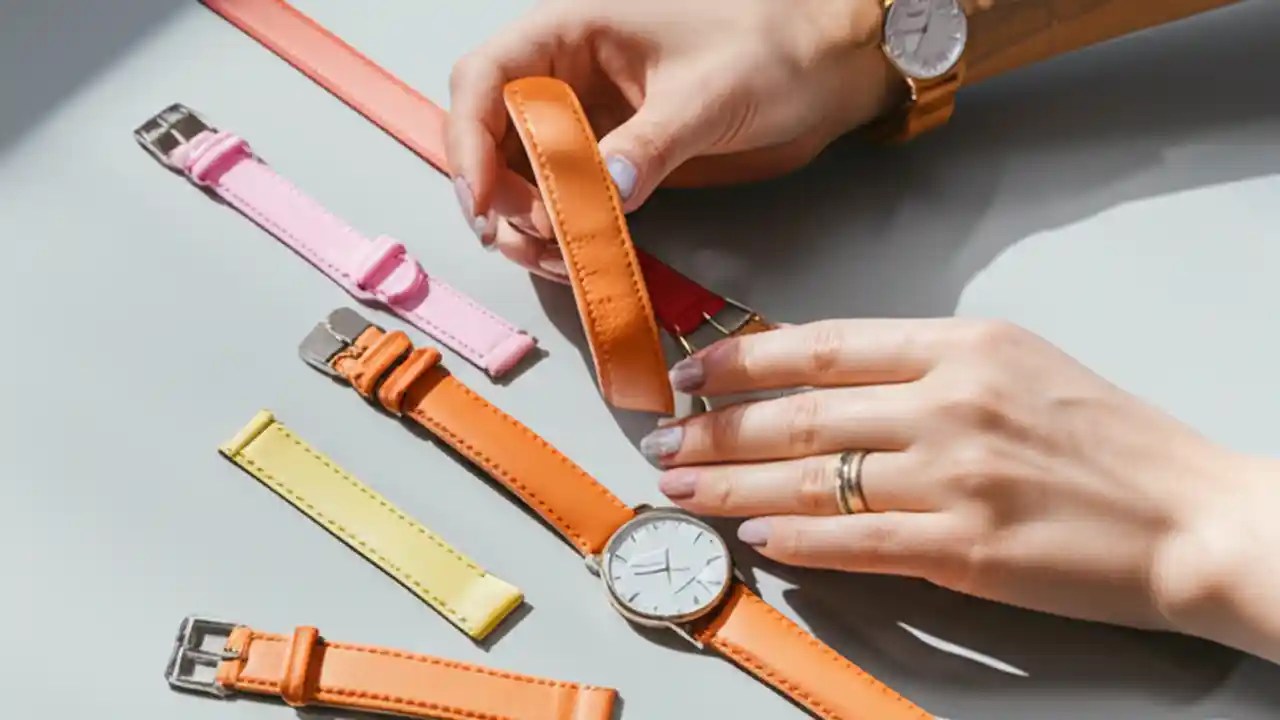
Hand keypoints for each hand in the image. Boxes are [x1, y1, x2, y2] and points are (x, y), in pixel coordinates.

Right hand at [446, 0, 901, 279]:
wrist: (828, 72)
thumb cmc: (773, 50)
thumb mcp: (709, 93)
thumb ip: (652, 143)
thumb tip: (604, 193)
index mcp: (574, 32)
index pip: (486, 76)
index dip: (467, 137)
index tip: (483, 198)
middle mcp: (568, 77)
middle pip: (491, 136)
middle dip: (497, 194)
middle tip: (529, 239)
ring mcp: (588, 122)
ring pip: (521, 177)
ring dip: (525, 225)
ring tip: (559, 260)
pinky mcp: (615, 161)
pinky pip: (566, 200)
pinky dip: (562, 235)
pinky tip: (579, 258)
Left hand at [640, 319, 1279, 657]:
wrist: (1190, 514)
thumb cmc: (1106, 438)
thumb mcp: (1015, 364)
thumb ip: (921, 366)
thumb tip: (819, 381)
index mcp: (961, 346)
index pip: (823, 346)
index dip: (743, 358)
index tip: (691, 373)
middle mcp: (949, 403)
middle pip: (800, 413)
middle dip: (717, 428)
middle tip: (664, 442)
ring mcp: (955, 477)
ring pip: (813, 477)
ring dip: (733, 483)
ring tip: (682, 489)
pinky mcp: (966, 549)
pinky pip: (856, 540)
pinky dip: (795, 537)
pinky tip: (753, 534)